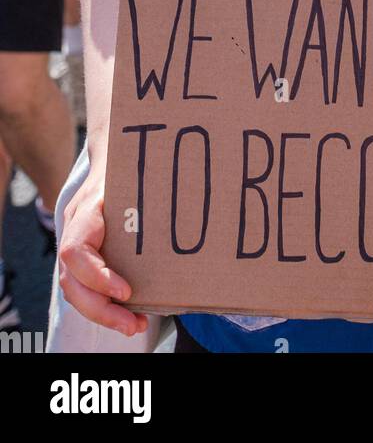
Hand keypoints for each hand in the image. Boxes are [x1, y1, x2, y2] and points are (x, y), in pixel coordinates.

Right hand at [57, 167, 148, 335]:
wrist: (114, 151)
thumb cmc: (131, 163)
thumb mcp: (138, 172)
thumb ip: (156, 187)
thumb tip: (196, 197)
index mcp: (86, 212)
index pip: (75, 252)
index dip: (97, 276)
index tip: (126, 292)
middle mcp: (75, 230)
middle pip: (71, 281)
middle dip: (100, 309)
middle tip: (133, 325)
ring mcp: (76, 243)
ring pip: (75, 289)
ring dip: (103, 313)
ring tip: (134, 326)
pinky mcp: (86, 254)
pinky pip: (85, 286)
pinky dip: (105, 304)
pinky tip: (131, 314)